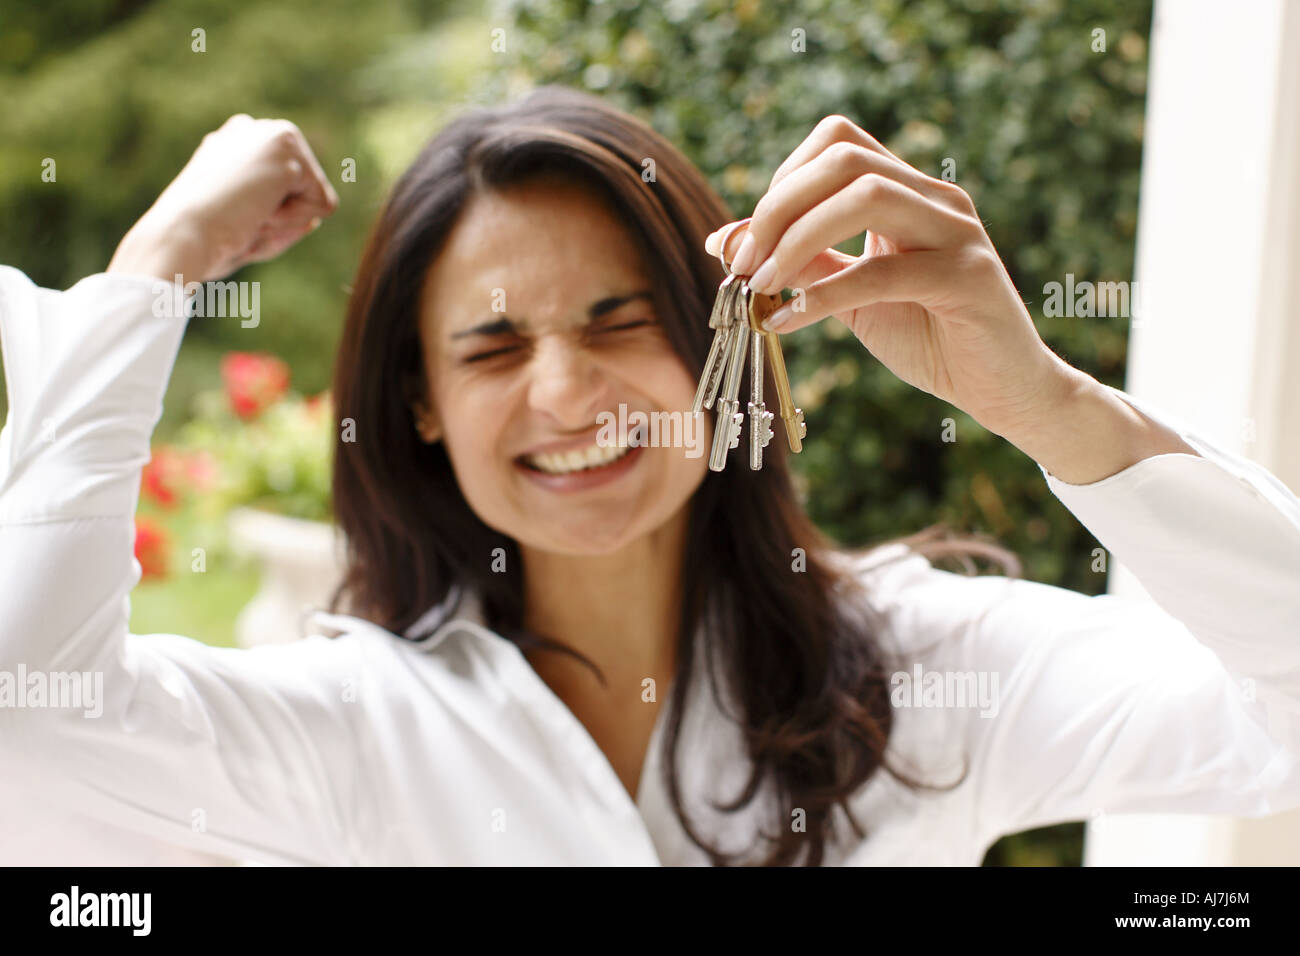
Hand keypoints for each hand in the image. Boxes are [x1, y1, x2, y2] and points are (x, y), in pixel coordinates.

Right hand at [108, 114, 338, 283]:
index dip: (269, 218)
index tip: (228, 216)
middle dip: (283, 217)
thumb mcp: (247, 230)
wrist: (181, 237)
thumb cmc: (205, 242)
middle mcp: (254, 130)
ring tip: (246, 212)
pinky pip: (324, 205)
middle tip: (239, 217)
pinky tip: (257, 208)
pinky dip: (295, 219)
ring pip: (317, 197)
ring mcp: (270, 134)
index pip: (286, 190)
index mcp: (236, 145)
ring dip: (288, 220)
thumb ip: (283, 221)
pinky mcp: (287, 147)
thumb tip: (319, 215)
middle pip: (306, 192)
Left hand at [705, 115, 1083, 438]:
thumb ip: (801, 263)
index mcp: (909, 191)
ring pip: (867, 195)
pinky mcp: (968, 278)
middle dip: (779, 207)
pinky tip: (790, 323)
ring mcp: (957, 232)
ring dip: (798, 238)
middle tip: (746, 264)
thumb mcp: (850, 295)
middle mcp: (936, 198)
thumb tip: (725, 242)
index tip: (746, 242)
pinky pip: (884, 271)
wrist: (1001, 389)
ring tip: (765, 287)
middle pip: (845, 158)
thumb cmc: (927, 337)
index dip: (781, 182)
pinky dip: (825, 295)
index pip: (836, 143)